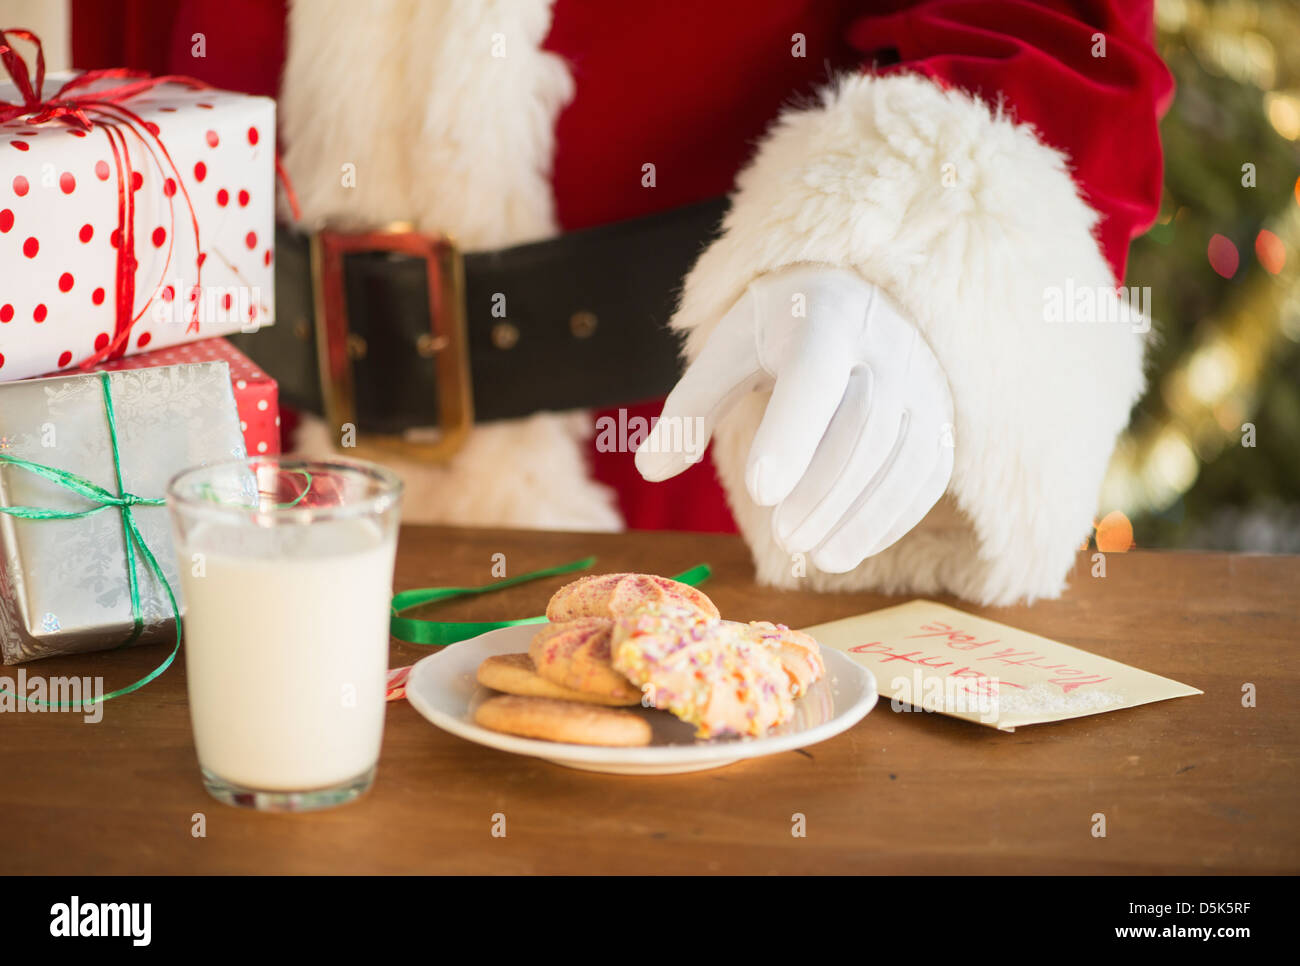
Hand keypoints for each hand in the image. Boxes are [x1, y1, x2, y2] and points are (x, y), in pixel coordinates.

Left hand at [636, 265, 953, 571]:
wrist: (860, 295)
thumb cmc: (780, 331)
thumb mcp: (729, 351)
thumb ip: (690, 408)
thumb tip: (648, 470)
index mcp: (823, 320)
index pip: (813, 375)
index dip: (791, 433)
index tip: (760, 490)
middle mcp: (884, 348)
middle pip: (865, 423)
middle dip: (825, 486)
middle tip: (783, 537)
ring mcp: (921, 383)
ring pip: (904, 453)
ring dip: (861, 513)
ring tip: (817, 556)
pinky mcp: (939, 418)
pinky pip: (927, 473)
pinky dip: (891, 516)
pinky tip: (850, 548)